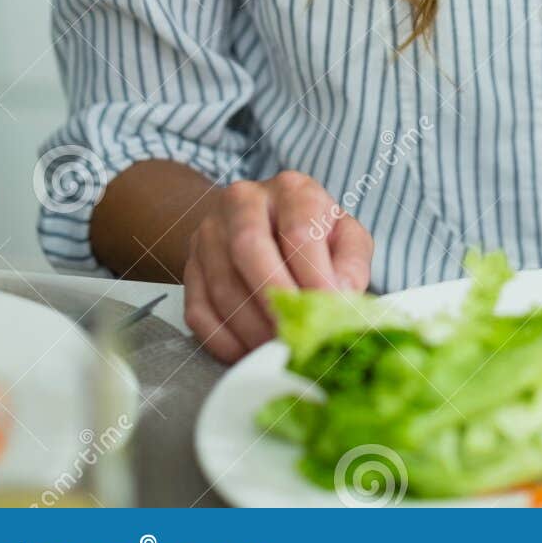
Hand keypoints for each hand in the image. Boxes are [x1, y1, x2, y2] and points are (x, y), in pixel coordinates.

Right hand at [183, 170, 373, 363]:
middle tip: (295, 334)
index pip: (299, 231)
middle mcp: (244, 201)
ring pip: (223, 284)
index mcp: (291, 189)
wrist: (261, 221)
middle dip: (275, 298)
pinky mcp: (190, 265)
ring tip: (278, 349)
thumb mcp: (344, 235)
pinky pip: (198, 309)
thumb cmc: (312, 231)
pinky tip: (247, 352)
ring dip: (251, 327)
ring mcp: (211, 232)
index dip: (314, 275)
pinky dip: (223, 339)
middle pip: (249, 249)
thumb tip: (341, 296)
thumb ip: (351, 262)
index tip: (327, 309)